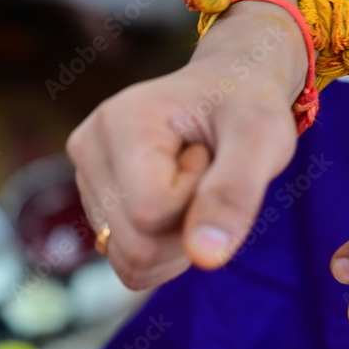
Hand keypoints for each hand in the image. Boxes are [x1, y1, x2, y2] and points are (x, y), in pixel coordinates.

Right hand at [66, 0, 304, 288]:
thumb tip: (205, 257)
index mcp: (119, 123)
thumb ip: (235, 193)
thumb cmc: (248, 105)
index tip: (210, 153)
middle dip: (187, 227)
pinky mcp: (95, 201)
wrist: (230, 86)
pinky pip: (130, 262)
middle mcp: (89, 149)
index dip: (197, 199)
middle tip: (206, 173)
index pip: (151, 212)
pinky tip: (179, 203)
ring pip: (132, 259)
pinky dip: (165, 249)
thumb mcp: (262, 138)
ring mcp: (86, 178)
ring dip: (178, 239)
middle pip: (136, 246)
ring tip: (193, 182)